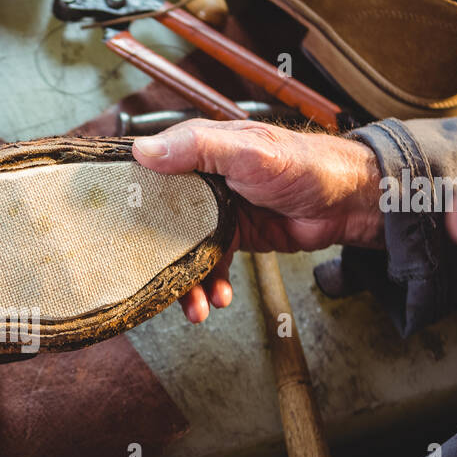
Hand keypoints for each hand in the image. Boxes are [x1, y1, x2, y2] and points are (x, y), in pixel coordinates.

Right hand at [133, 118, 382, 322]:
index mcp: (200, 150)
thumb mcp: (248, 151)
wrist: (349, 204)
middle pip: (161, 219)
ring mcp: (217, 212)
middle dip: (155, 255)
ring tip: (195, 307)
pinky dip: (211, 285)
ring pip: (185, 249)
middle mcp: (203, 180)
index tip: (106, 223)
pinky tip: (218, 299)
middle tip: (149, 281)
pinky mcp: (234, 237)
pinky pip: (211, 264)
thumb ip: (197, 149)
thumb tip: (143, 151)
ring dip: (187, 282)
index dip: (128, 194)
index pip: (151, 168)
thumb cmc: (305, 164)